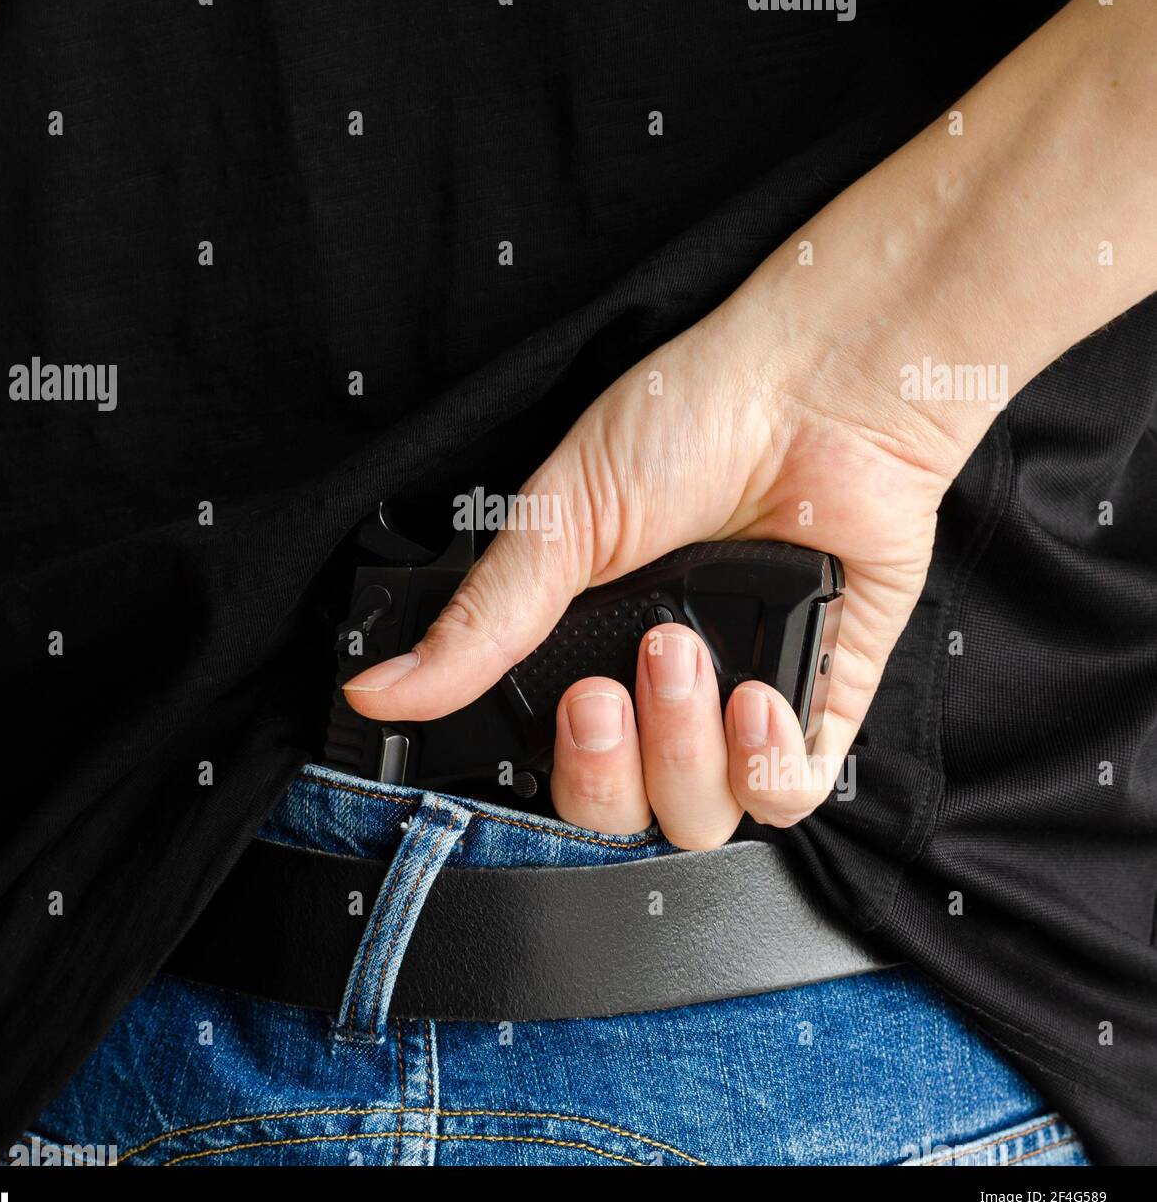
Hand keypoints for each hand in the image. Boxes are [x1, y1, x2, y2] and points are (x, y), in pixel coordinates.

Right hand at [344, 274, 975, 847]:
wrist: (816, 386)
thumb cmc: (689, 422)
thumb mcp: (562, 524)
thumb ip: (481, 622)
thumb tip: (382, 687)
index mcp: (592, 650)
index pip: (560, 768)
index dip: (563, 767)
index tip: (572, 705)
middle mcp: (663, 689)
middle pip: (624, 814)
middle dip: (613, 767)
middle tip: (615, 685)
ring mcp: (741, 696)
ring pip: (701, 815)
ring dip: (686, 752)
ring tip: (689, 655)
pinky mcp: (820, 696)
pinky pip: (789, 796)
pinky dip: (766, 766)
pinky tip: (754, 698)